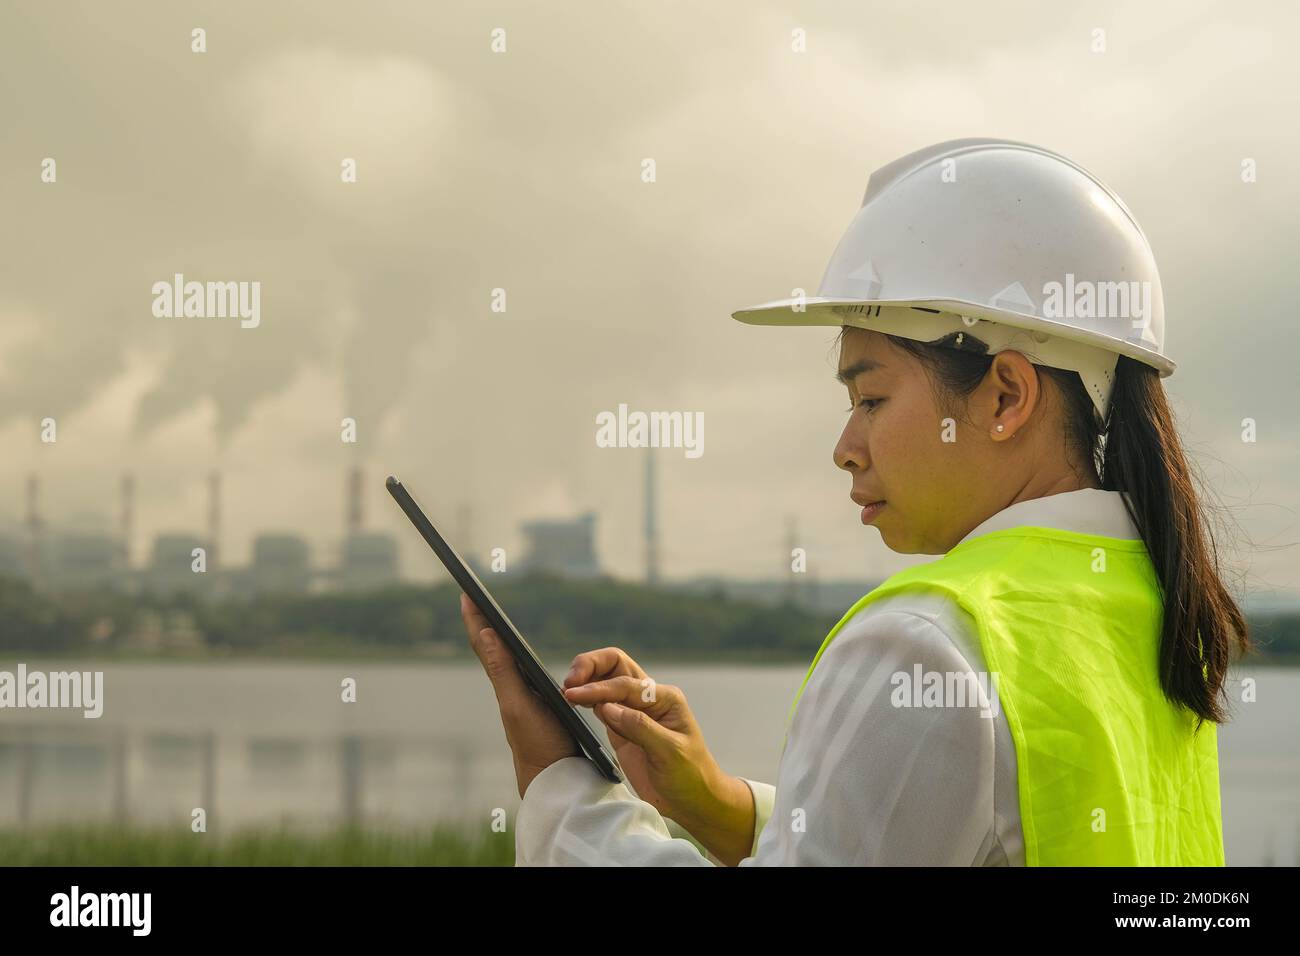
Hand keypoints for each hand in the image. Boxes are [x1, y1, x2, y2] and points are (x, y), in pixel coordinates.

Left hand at [459, 592, 578, 797]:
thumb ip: (502, 669)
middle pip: (491, 646)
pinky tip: (512, 654)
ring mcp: (520, 696)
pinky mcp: (535, 704)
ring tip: (484, 618)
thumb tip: (485, 632)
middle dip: (480, 620)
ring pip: (502, 658)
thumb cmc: (536, 742)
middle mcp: (509, 686)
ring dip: (492, 635)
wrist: (554, 778)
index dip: (474, 617)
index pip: (484, 643)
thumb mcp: (517, 704)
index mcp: (504, 681)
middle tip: (470, 597)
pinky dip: (509, 654)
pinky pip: (517, 671)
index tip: (465, 592)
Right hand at [561, 647, 755, 864]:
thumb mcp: (670, 752)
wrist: (693, 801)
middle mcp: (648, 698)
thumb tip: (605, 707)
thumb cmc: (690, 775)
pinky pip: (600, 706)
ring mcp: (633, 712)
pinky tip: (572, 704)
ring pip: (605, 682)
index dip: (599, 688)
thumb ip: (640, 727)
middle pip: (615, 666)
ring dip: (585, 681)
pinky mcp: (621, 728)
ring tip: (565, 691)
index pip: (625, 684)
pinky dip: (585, 700)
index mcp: (665, 697)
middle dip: (590, 666)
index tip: (575, 695)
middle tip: (569, 682)